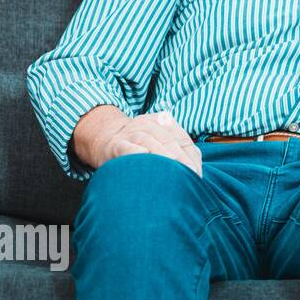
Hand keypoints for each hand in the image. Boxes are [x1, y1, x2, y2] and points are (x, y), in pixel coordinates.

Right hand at [82, 108, 202, 178]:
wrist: (104, 139)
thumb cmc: (140, 146)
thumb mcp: (160, 141)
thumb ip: (179, 151)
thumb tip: (195, 170)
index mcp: (163, 122)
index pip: (182, 140)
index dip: (191, 158)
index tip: (196, 174)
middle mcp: (147, 124)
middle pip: (168, 140)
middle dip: (180, 160)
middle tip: (187, 177)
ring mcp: (130, 133)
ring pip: (149, 142)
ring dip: (162, 157)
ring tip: (172, 171)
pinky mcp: (116, 145)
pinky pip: (127, 147)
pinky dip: (136, 152)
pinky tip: (144, 158)